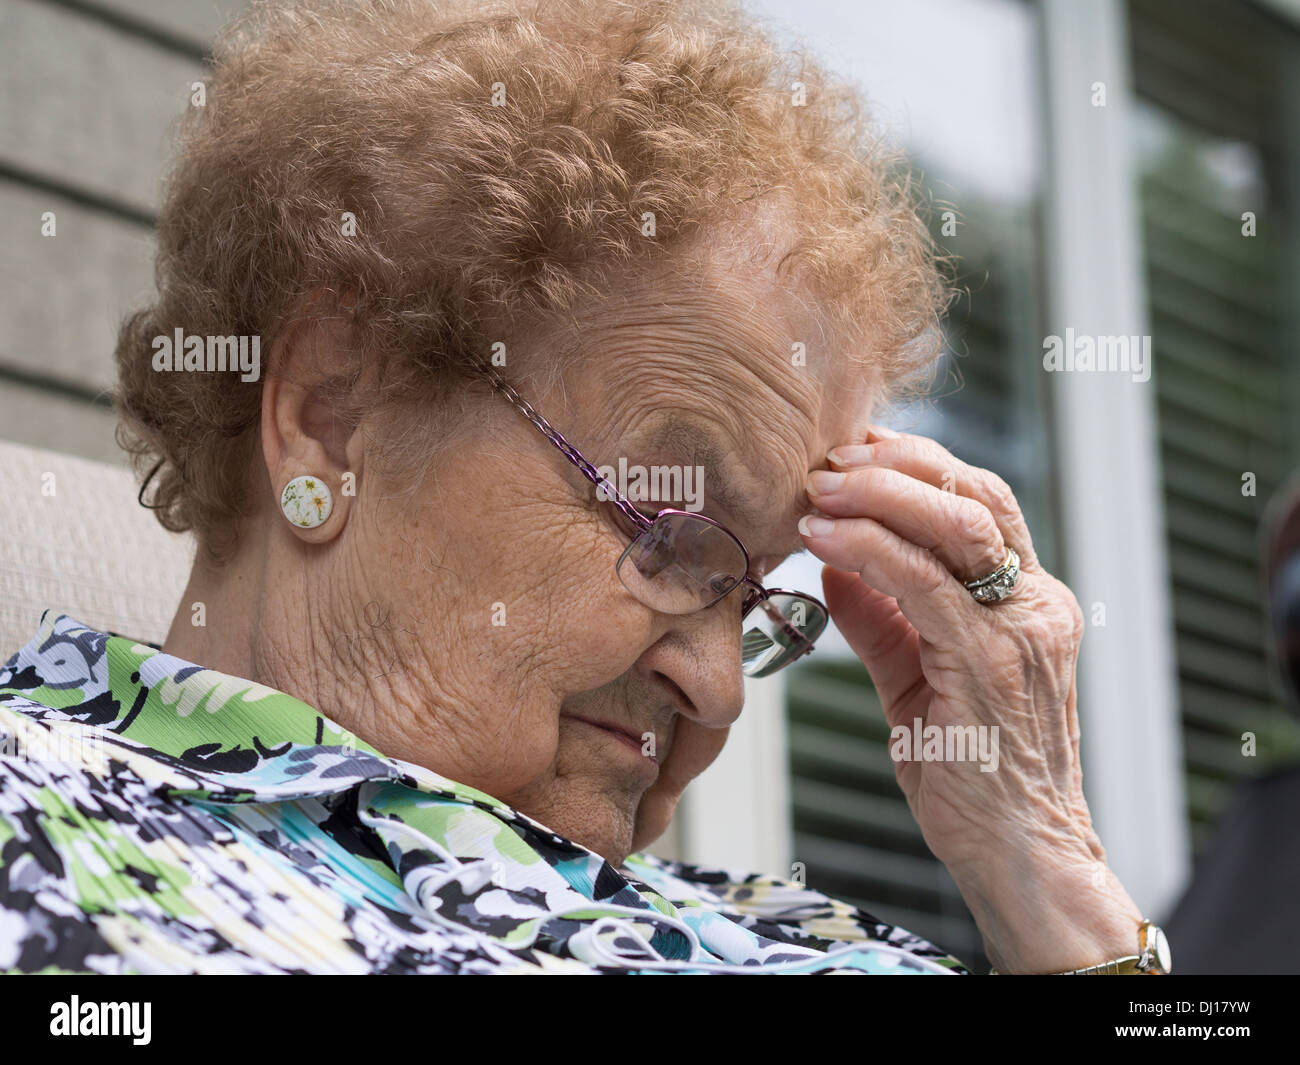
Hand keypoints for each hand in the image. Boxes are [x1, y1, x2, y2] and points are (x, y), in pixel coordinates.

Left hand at [799, 426, 1143, 973]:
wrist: (1021, 857)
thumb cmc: (971, 772)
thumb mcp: (917, 682)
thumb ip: (882, 621)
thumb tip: (834, 567)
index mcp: (1026, 601)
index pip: (980, 501)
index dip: (917, 463)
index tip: (854, 449)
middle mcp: (1036, 604)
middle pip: (975, 494)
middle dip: (896, 464)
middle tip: (826, 462)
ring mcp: (1021, 631)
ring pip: (956, 524)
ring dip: (878, 495)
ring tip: (818, 490)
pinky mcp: (990, 663)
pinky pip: (925, 584)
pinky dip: (869, 550)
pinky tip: (823, 541)